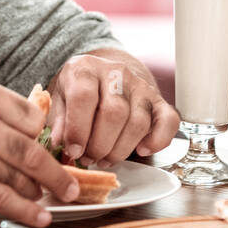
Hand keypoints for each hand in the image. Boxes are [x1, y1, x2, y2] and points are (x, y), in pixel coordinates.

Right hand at [0, 78, 79, 227]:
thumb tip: (30, 130)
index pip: (32, 119)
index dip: (41, 136)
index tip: (45, 148)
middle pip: (33, 151)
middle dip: (56, 172)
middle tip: (72, 184)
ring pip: (20, 178)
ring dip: (38, 190)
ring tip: (47, 197)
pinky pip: (1, 198)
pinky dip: (24, 209)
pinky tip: (39, 215)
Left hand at [45, 53, 180, 168]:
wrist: (105, 73)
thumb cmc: (79, 89)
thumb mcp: (60, 98)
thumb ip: (59, 121)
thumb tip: (61, 145)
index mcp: (86, 69)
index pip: (84, 97)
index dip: (78, 129)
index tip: (73, 151)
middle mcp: (116, 73)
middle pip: (114, 113)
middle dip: (100, 145)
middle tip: (89, 158)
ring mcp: (140, 85)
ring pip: (138, 122)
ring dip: (121, 149)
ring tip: (106, 158)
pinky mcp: (158, 99)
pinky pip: (168, 120)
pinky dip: (158, 140)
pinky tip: (142, 150)